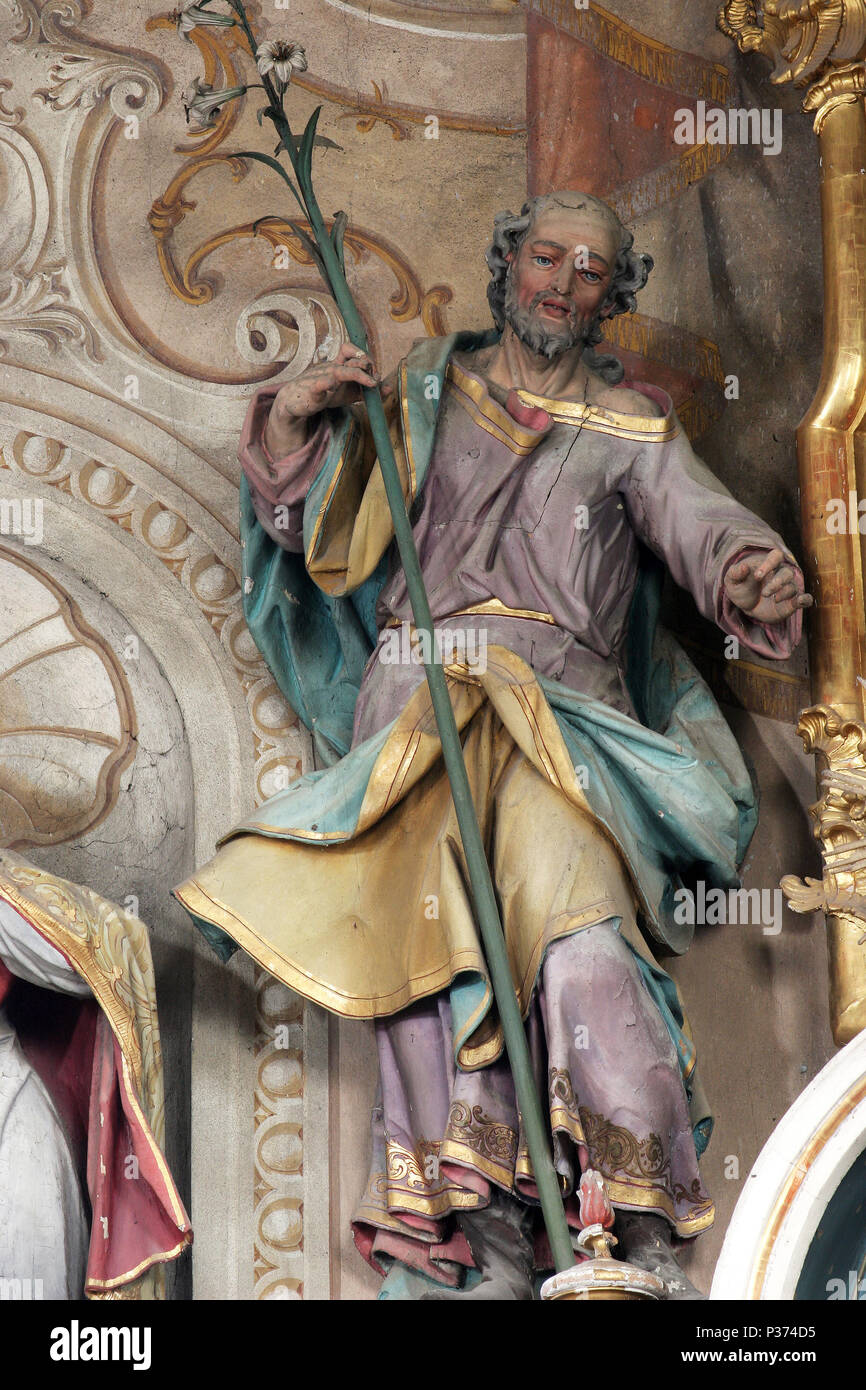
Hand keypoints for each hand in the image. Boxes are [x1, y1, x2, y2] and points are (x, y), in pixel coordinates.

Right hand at [264, 341, 380, 458]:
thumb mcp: (348, 394)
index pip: (356, 354)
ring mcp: (321, 377)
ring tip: (371, 382)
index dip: (369, 362)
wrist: (295, 402)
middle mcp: (332, 368)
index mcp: (340, 366)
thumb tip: (389, 389)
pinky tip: (330, 386)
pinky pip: (318, 385)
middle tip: (375, 381)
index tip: (377, 378)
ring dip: (357, 374)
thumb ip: (367, 392)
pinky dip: (324, 384)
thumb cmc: (324, 395)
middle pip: (351, 358)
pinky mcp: (312, 391)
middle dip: (367, 365)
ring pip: (339, 370)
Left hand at [723, 547, 812, 622]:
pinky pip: (805, 598)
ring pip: (793, 586)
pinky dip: (806, 599)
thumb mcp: (732, 581)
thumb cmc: (741, 588)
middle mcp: (780, 574)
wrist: (747, 606)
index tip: (757, 575)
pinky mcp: (792, 602)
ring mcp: (788, 588)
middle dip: (777, 582)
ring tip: (774, 599)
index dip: (769, 564)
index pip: (775, 556)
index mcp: (767, 564)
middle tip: (765, 593)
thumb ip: (735, 573)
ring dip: (784, 593)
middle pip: (786, 572)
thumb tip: (743, 566)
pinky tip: (801, 601)